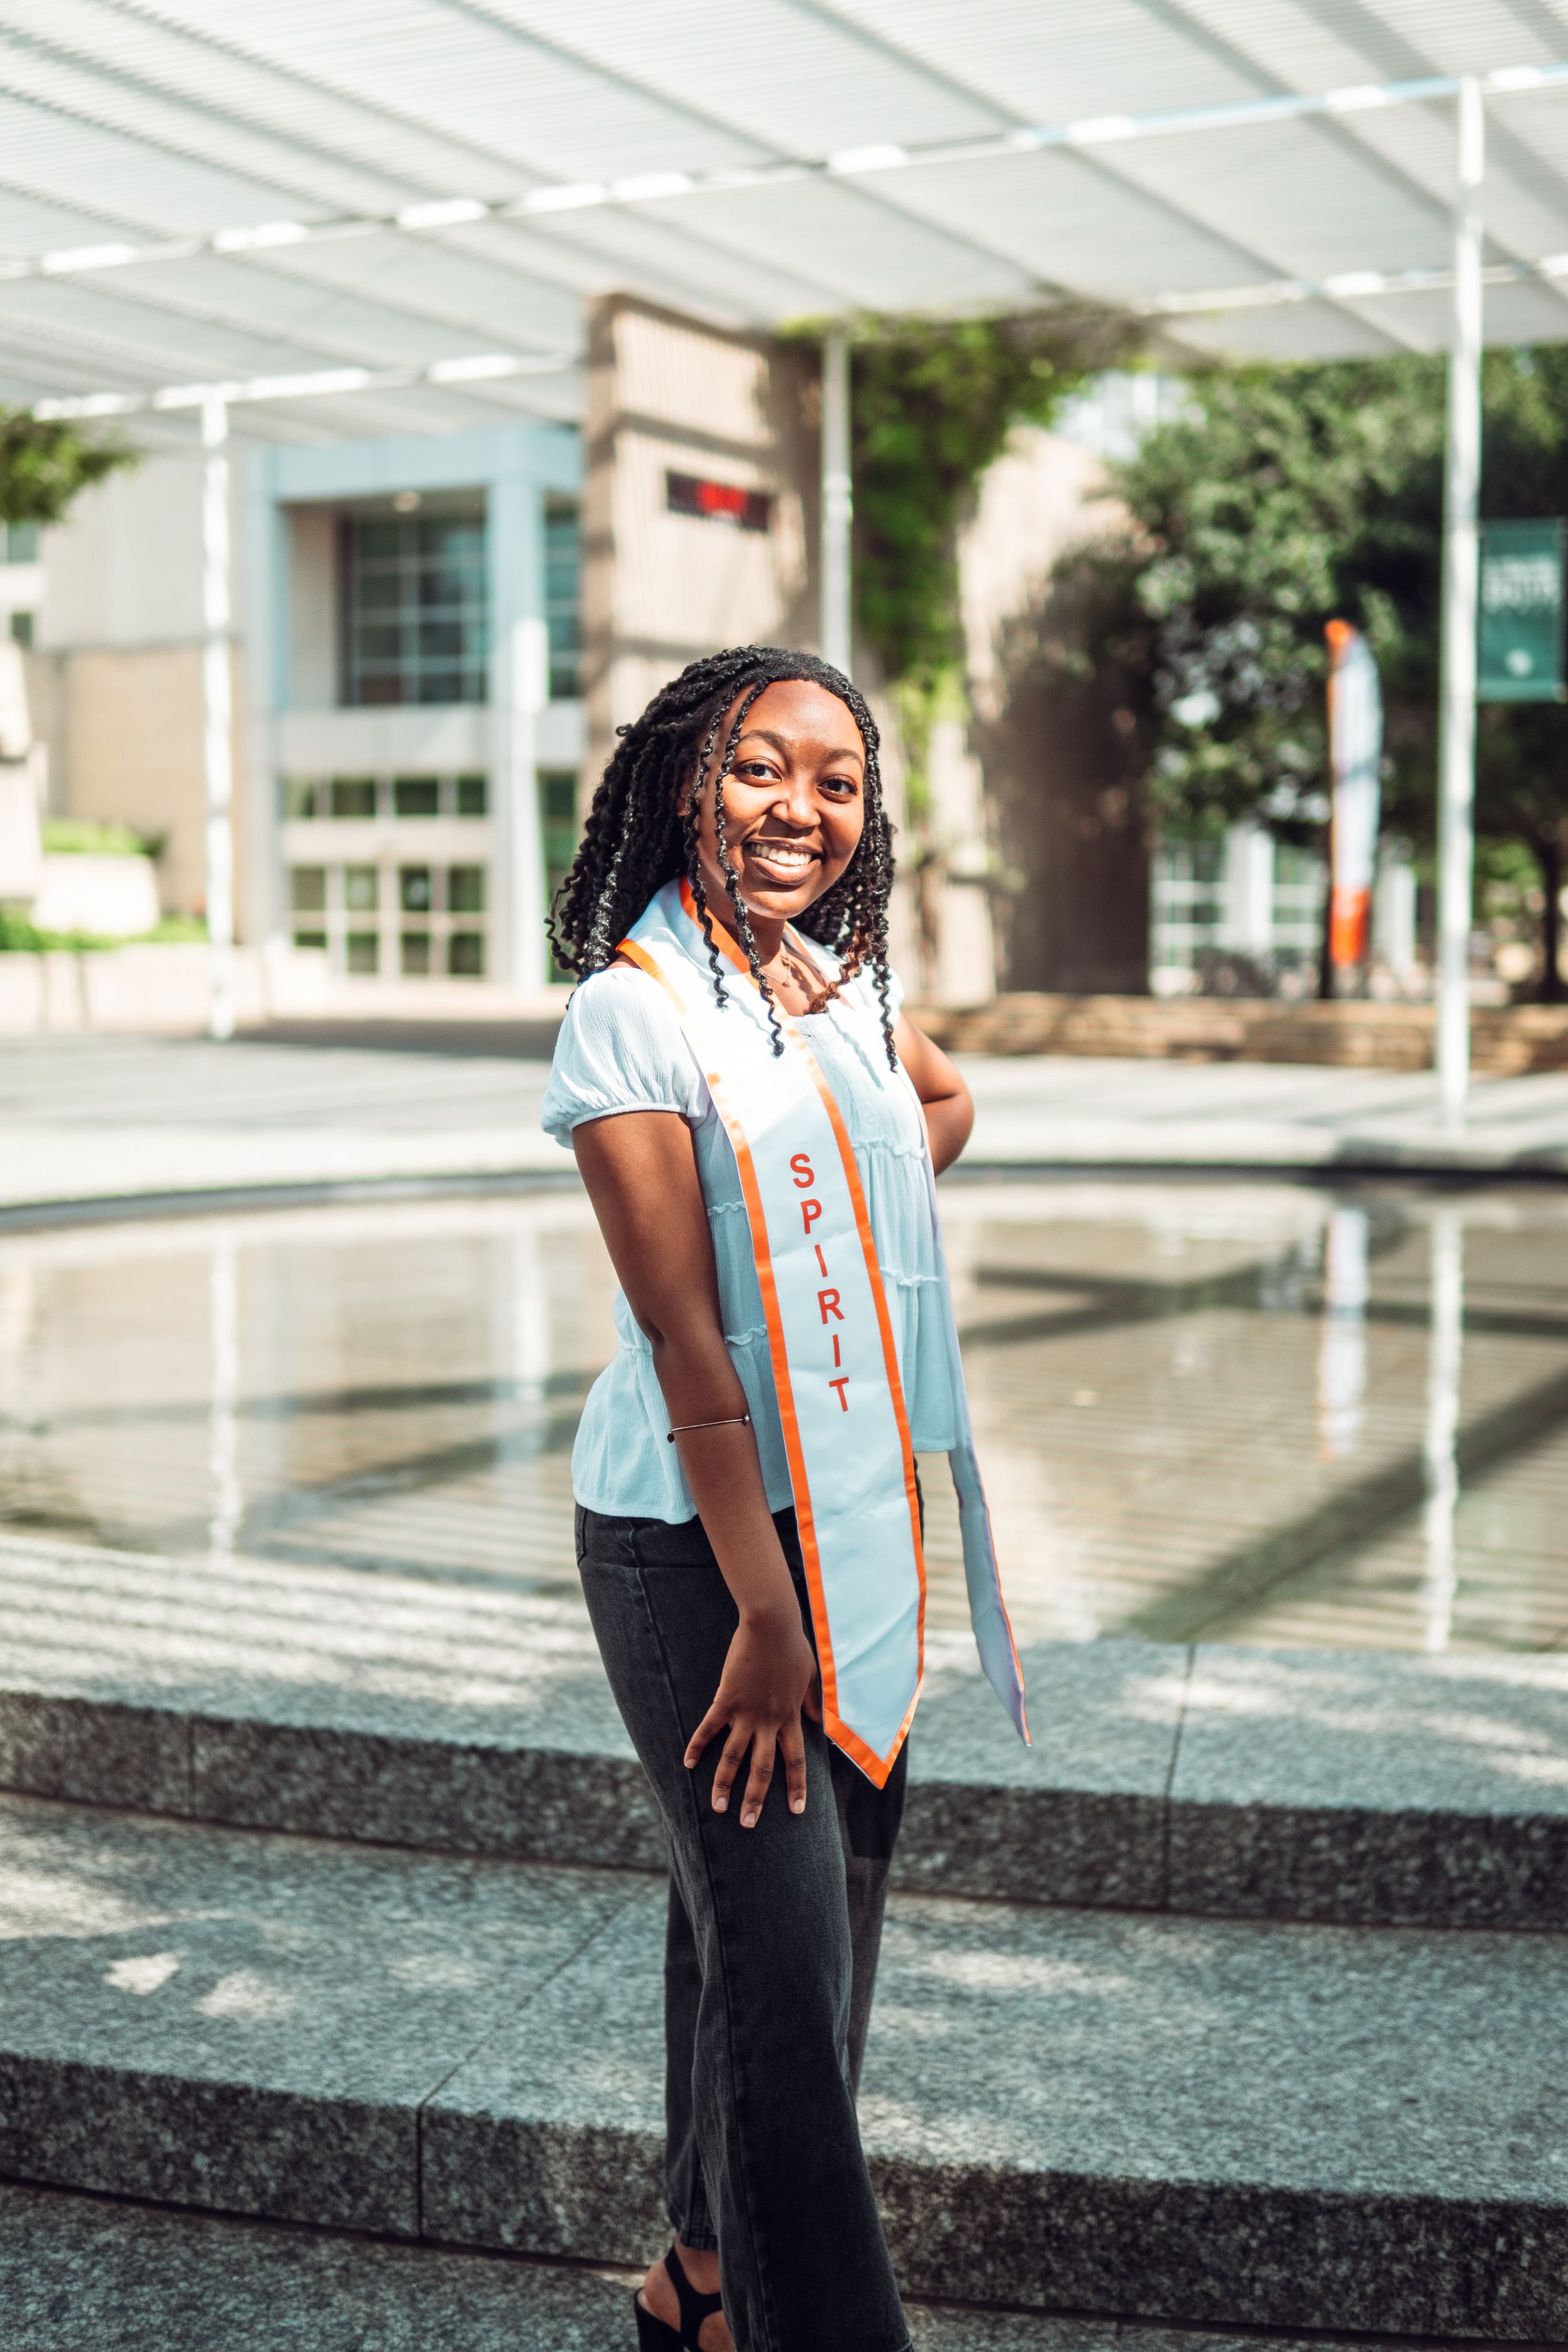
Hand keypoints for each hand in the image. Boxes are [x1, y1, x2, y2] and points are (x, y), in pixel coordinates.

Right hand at [684, 1607, 820, 1827]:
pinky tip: (687, 1764)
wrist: (772, 1624)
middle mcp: (768, 1721)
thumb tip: (817, 1721)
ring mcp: (746, 1712)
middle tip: (748, 1825)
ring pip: (734, 1756)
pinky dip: (697, 1746)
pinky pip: (709, 1728)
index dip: (796, 1787)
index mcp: (789, 1717)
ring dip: (725, 1784)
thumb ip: (812, 1702)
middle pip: (762, 1768)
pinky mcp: (725, 1699)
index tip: (797, 1811)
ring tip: (718, 1808)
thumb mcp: (810, 1676)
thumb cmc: (792, 1646)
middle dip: (755, 1799)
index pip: (795, 1760)